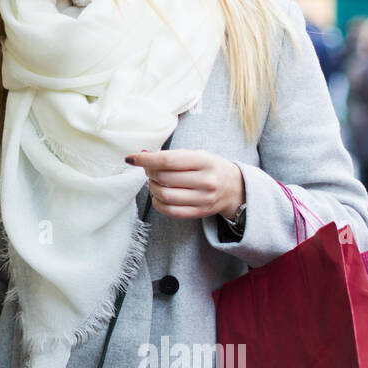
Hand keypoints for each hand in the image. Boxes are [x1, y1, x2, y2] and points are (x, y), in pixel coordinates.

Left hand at [123, 148, 244, 219]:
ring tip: (154, 182)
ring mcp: (203, 199)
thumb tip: (143, 155)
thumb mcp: (198, 155)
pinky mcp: (199, 213)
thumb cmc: (211, 168)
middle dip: (149, 172)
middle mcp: (206, 181)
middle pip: (164, 178)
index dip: (146, 160)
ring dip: (152, 187)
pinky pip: (170, 211)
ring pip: (164, 195)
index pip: (168, 160)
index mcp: (205, 161)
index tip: (132, 158)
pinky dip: (158, 203)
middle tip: (149, 169)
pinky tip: (158, 195)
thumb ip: (173, 155)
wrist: (236, 188)